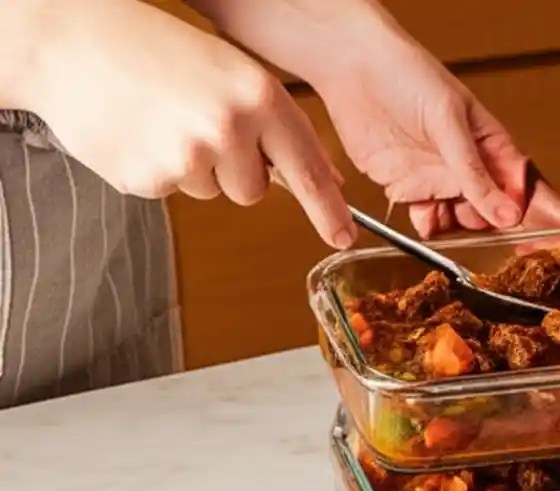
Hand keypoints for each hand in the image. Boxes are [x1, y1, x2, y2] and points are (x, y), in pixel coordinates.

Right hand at [20, 0, 355, 247]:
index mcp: (260, 96)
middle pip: (254, 191)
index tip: (343, 236)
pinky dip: (157, 170)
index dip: (328, 208)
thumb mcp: (232, 73)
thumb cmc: (155, 52)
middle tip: (197, 124)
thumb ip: (277, 125)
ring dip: (194, 168)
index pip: (307, 167)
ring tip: (163, 121)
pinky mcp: (149, 181)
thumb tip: (326, 178)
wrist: (72, 43)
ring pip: (212, 192)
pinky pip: (171, 192)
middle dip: (233, 170)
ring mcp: (188, 158)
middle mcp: (230, 129)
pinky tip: (138, 132)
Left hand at [316, 42, 528, 238]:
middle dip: (492, 226)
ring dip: (459, 230)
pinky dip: (427, 226)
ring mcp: (436, 175)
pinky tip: (426, 223)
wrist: (351, 66)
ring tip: (455, 227)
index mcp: (489, 142)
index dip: (526, 211)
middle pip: (491, 209)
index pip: (518, 185)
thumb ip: (474, 171)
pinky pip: (424, 216)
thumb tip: (506, 211)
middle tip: (489, 234)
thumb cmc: (407, 73)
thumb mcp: (449, 121)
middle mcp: (465, 163)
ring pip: (459, 218)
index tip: (528, 233)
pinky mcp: (405, 184)